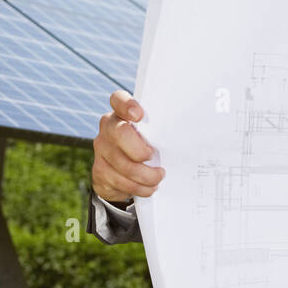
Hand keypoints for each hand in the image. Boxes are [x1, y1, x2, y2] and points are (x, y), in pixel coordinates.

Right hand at [91, 89, 164, 203]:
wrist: (121, 174)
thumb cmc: (144, 147)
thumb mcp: (151, 135)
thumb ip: (158, 130)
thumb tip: (188, 132)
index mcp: (121, 113)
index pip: (118, 99)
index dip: (127, 105)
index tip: (139, 115)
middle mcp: (108, 127)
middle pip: (120, 134)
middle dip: (140, 151)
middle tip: (154, 157)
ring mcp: (101, 149)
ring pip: (123, 164)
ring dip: (146, 176)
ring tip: (158, 177)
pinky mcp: (99, 171)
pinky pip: (120, 182)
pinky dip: (139, 188)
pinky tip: (148, 187)